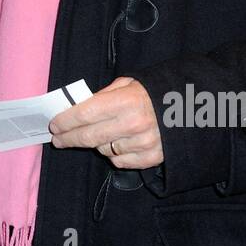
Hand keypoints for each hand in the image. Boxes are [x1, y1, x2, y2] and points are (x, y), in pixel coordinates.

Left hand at [47, 76, 163, 169]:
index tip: (54, 124)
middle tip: (58, 139)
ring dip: (96, 144)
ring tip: (98, 134)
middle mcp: (133, 124)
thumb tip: (78, 108)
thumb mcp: (130, 83)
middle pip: (89, 136)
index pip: (85, 114)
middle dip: (69, 138)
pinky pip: (120, 161)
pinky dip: (114, 154)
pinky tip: (117, 143)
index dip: (66, 121)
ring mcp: (143, 144)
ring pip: (103, 150)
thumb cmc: (155, 92)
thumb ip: (103, 95)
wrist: (191, 108)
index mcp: (126, 100)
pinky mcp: (152, 159)